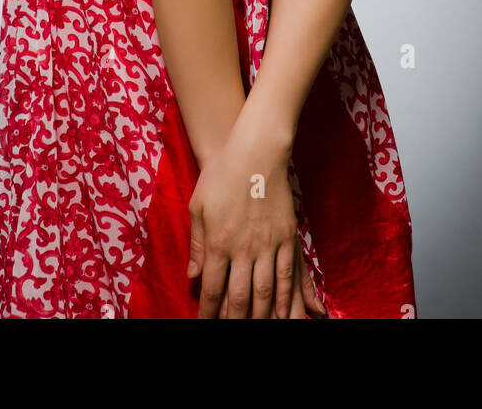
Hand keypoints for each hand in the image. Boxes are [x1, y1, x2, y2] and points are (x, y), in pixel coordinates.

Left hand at [187, 126, 325, 318]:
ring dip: (261, 316)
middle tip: (231, 331)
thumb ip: (197, 245)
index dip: (209, 314)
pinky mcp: (286, 236)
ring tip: (259, 328)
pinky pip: (288, 274)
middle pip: (239, 298)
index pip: (212, 291)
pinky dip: (287, 298)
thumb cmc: (221, 175)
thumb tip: (193, 276)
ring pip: (266, 292)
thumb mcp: (198, 207)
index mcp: (218, 243)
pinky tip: (285, 314)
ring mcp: (267, 243)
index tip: (205, 325)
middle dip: (234, 321)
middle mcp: (243, 248)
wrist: (255, 151)